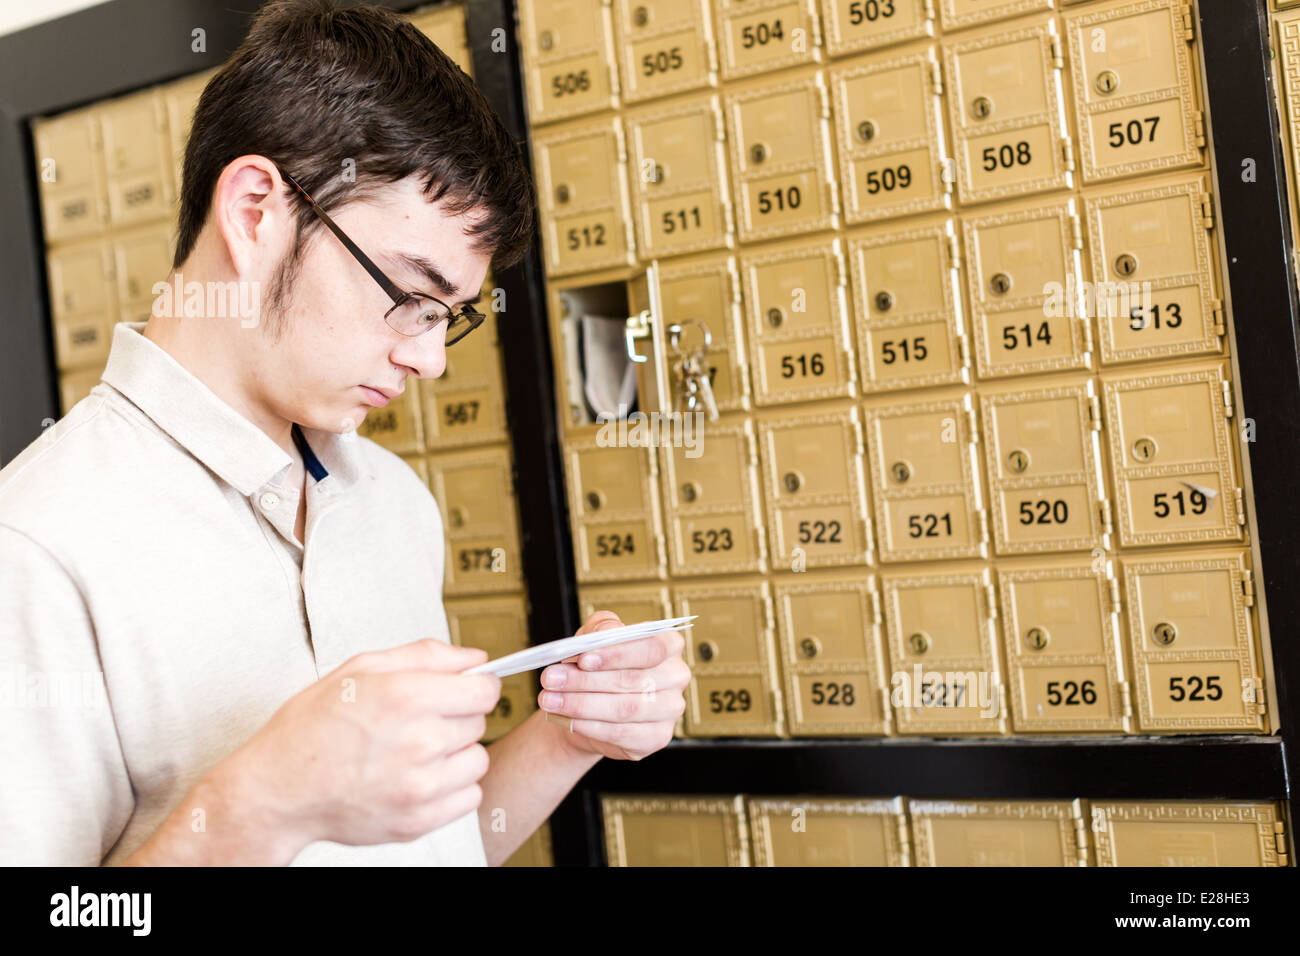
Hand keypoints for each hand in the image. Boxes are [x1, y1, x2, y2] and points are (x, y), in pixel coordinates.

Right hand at [218, 638, 500, 854]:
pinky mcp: (418, 820)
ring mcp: (419, 785)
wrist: (277, 791)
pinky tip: (420, 777)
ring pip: (477, 760)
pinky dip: (452, 788)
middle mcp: (418, 741)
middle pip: (479, 722)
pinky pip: (469, 797)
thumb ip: (425, 656)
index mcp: (406, 696)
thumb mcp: (360, 669)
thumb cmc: (310, 729)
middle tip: (420, 721)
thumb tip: (475, 658)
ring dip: (457, 754)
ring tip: (419, 751)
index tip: (464, 689)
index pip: (485, 689)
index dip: (477, 685)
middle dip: (457, 716)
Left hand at [537, 611, 689, 760]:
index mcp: (669, 645)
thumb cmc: (598, 665)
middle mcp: (676, 676)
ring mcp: (670, 710)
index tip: (583, 658)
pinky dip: (591, 727)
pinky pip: (622, 734)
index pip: (651, 648)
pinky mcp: (657, 737)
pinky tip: (569, 720)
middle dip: (587, 681)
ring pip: (626, 709)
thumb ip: (601, 628)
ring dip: (582, 705)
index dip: (617, 654)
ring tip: (551, 699)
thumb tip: (601, 636)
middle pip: (635, 680)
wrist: (591, 704)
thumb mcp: (596, 637)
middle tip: (552, 679)